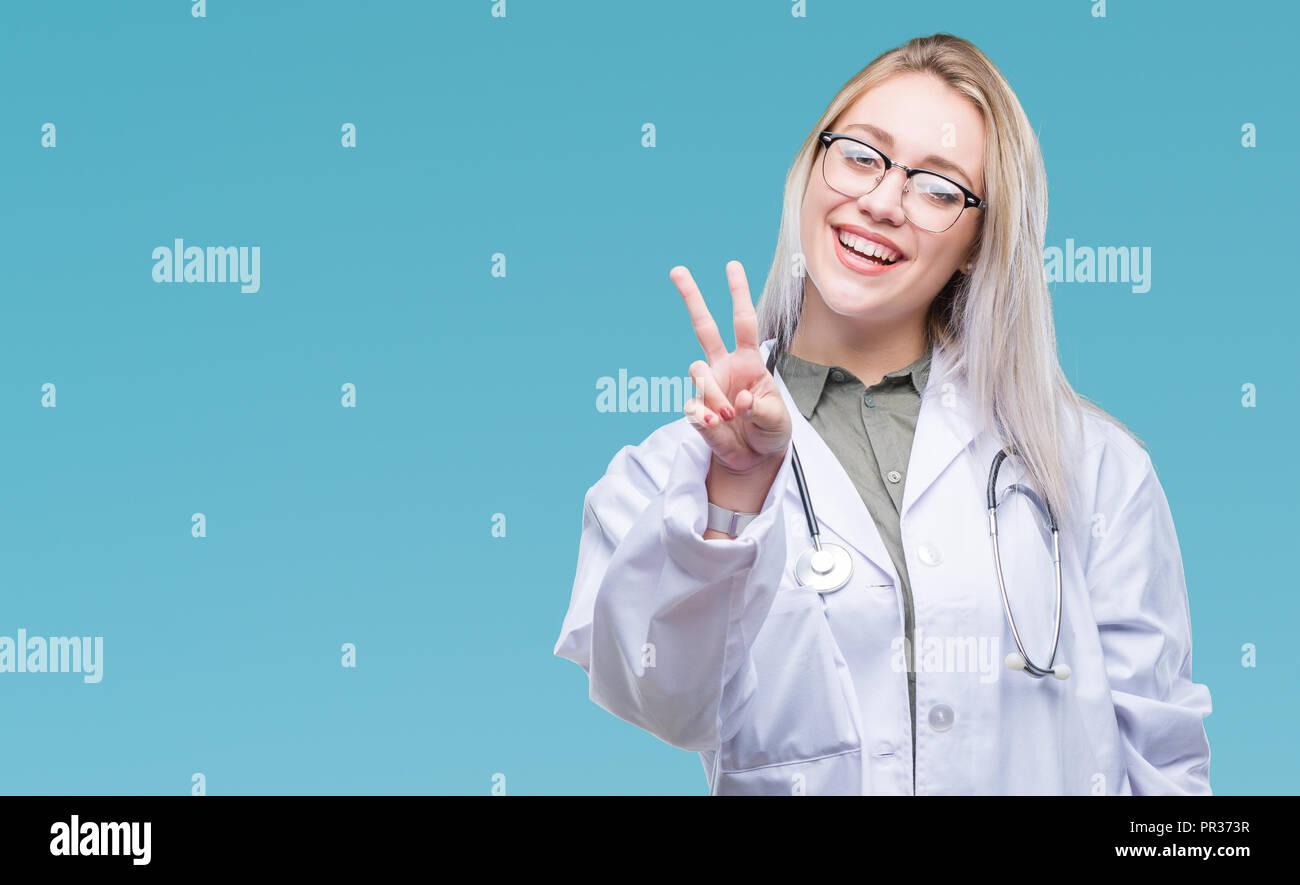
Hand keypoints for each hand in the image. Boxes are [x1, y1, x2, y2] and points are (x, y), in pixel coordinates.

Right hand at [670, 260, 790, 475]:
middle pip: (704, 327)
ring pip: (697, 372)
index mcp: (748, 361)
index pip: (743, 322)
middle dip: (692, 297)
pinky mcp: (696, 409)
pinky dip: (705, 417)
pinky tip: (716, 425)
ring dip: (715, 394)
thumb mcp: (778, 420)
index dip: (739, 294)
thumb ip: (763, 409)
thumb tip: (741, 400)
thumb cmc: (770, 430)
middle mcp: (724, 367)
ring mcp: (707, 386)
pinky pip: (692, 406)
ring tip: (730, 417)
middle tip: (678, 270)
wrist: (755, 458)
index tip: (731, 266)